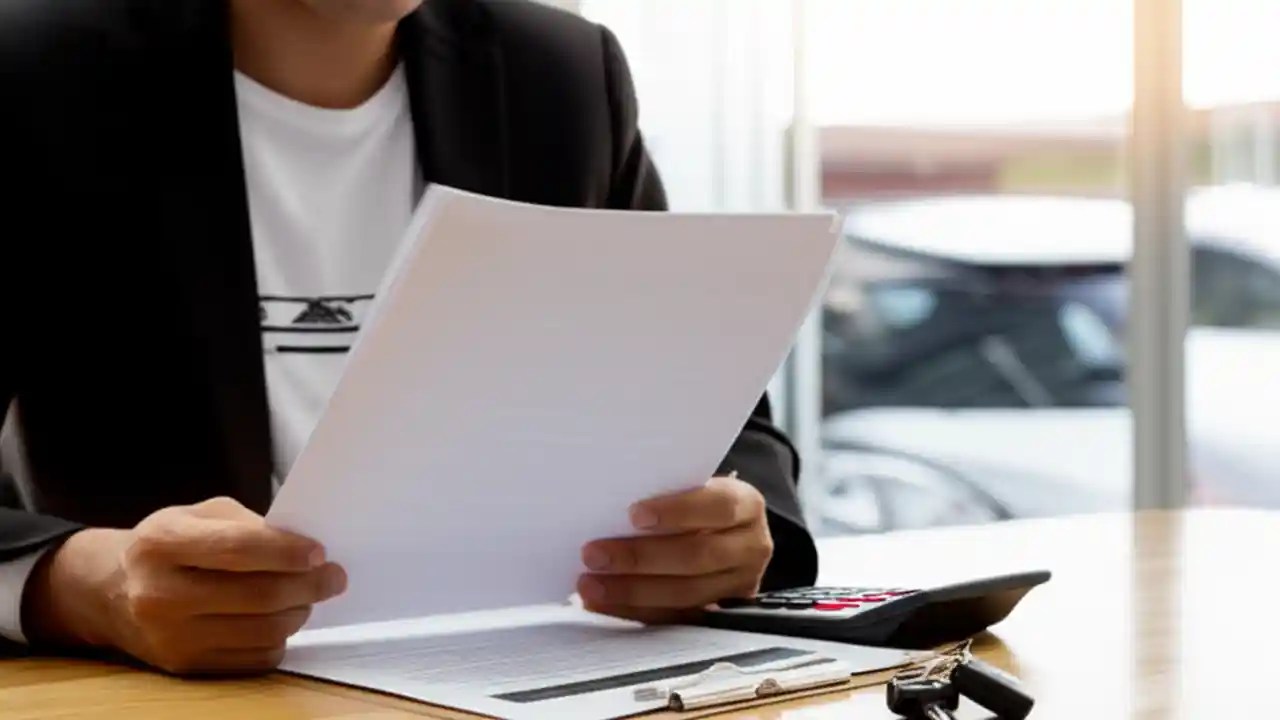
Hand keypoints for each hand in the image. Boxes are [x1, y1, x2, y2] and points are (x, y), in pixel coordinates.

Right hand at [24, 497, 346, 675]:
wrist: (112, 592)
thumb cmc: (168, 546)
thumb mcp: (197, 516)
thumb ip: (247, 525)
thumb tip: (302, 549)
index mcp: (161, 544)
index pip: (238, 549)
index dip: (286, 552)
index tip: (319, 552)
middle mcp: (159, 594)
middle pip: (257, 596)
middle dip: (308, 586)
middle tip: (334, 577)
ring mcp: (171, 637)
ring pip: (263, 631)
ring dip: (299, 612)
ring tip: (307, 595)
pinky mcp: (185, 667)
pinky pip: (254, 658)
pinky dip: (278, 638)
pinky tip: (278, 619)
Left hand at [578, 475, 772, 623]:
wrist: (728, 534)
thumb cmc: (698, 502)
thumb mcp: (695, 487)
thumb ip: (667, 493)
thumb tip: (611, 506)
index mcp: (747, 505)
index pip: (718, 507)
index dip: (677, 511)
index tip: (634, 515)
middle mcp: (751, 546)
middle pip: (697, 556)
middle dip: (640, 557)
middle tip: (594, 554)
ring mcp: (740, 584)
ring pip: (685, 594)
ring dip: (631, 591)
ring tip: (590, 584)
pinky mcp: (720, 613)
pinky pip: (674, 619)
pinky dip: (634, 611)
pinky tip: (603, 602)